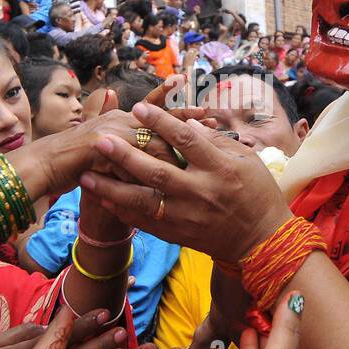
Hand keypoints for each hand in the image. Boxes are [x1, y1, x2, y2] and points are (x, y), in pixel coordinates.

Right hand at [12, 86, 207, 200]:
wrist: (43, 169)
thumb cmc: (76, 166)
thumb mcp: (109, 162)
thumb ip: (130, 157)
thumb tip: (154, 159)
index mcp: (121, 122)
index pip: (155, 112)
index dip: (180, 112)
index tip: (205, 112)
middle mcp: (117, 120)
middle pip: (159, 116)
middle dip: (186, 118)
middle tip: (212, 118)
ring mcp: (109, 130)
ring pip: (150, 130)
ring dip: (177, 135)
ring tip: (201, 137)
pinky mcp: (100, 144)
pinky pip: (131, 150)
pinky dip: (151, 157)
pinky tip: (173, 163)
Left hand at [79, 101, 291, 263]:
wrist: (262, 240)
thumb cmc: (257, 192)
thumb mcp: (246, 160)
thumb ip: (215, 141)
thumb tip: (186, 122)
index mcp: (219, 168)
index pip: (186, 141)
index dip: (161, 122)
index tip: (139, 108)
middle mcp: (200, 192)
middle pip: (157, 171)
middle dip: (125, 155)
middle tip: (100, 139)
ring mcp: (187, 216)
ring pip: (143, 202)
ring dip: (112, 189)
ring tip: (86, 175)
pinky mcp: (178, 235)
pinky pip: (145, 222)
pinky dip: (121, 211)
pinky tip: (102, 199)